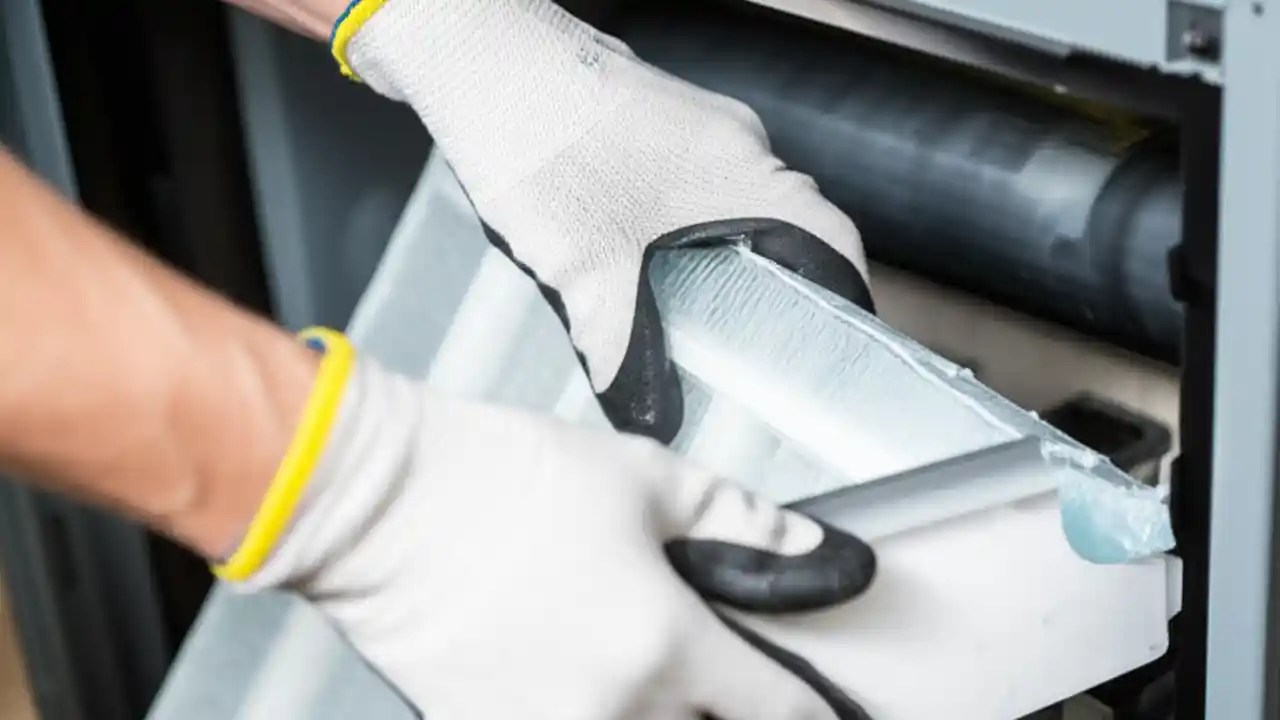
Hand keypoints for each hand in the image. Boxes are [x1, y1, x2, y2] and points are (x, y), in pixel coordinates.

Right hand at [228, 333, 875, 718]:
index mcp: (667, 645)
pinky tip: (568, 664)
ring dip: (651, 709)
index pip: (776, 710)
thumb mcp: (646, 479)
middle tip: (688, 654)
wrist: (385, 504)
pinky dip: (588, 709)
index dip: (811, 714)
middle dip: (714, 702)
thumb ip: (742, 521)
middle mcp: (617, 709)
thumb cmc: (503, 481)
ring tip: (618, 652)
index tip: (822, 714)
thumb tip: (809, 546)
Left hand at [335, 0, 871, 440]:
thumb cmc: (537, 141)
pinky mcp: (654, 122)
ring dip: (724, 255)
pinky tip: (638, 254)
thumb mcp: (582, 273)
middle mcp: (733, 142)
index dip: (842, 293)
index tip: (835, 334)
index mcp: (742, 172)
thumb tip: (638, 406)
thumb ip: (619, 347)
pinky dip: (682, 227)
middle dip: (776, 284)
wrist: (481, 63)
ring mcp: (695, 126)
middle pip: (786, 225)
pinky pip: (692, 185)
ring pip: (734, 204)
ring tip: (699, 305)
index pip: (832, 240)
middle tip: (763, 334)